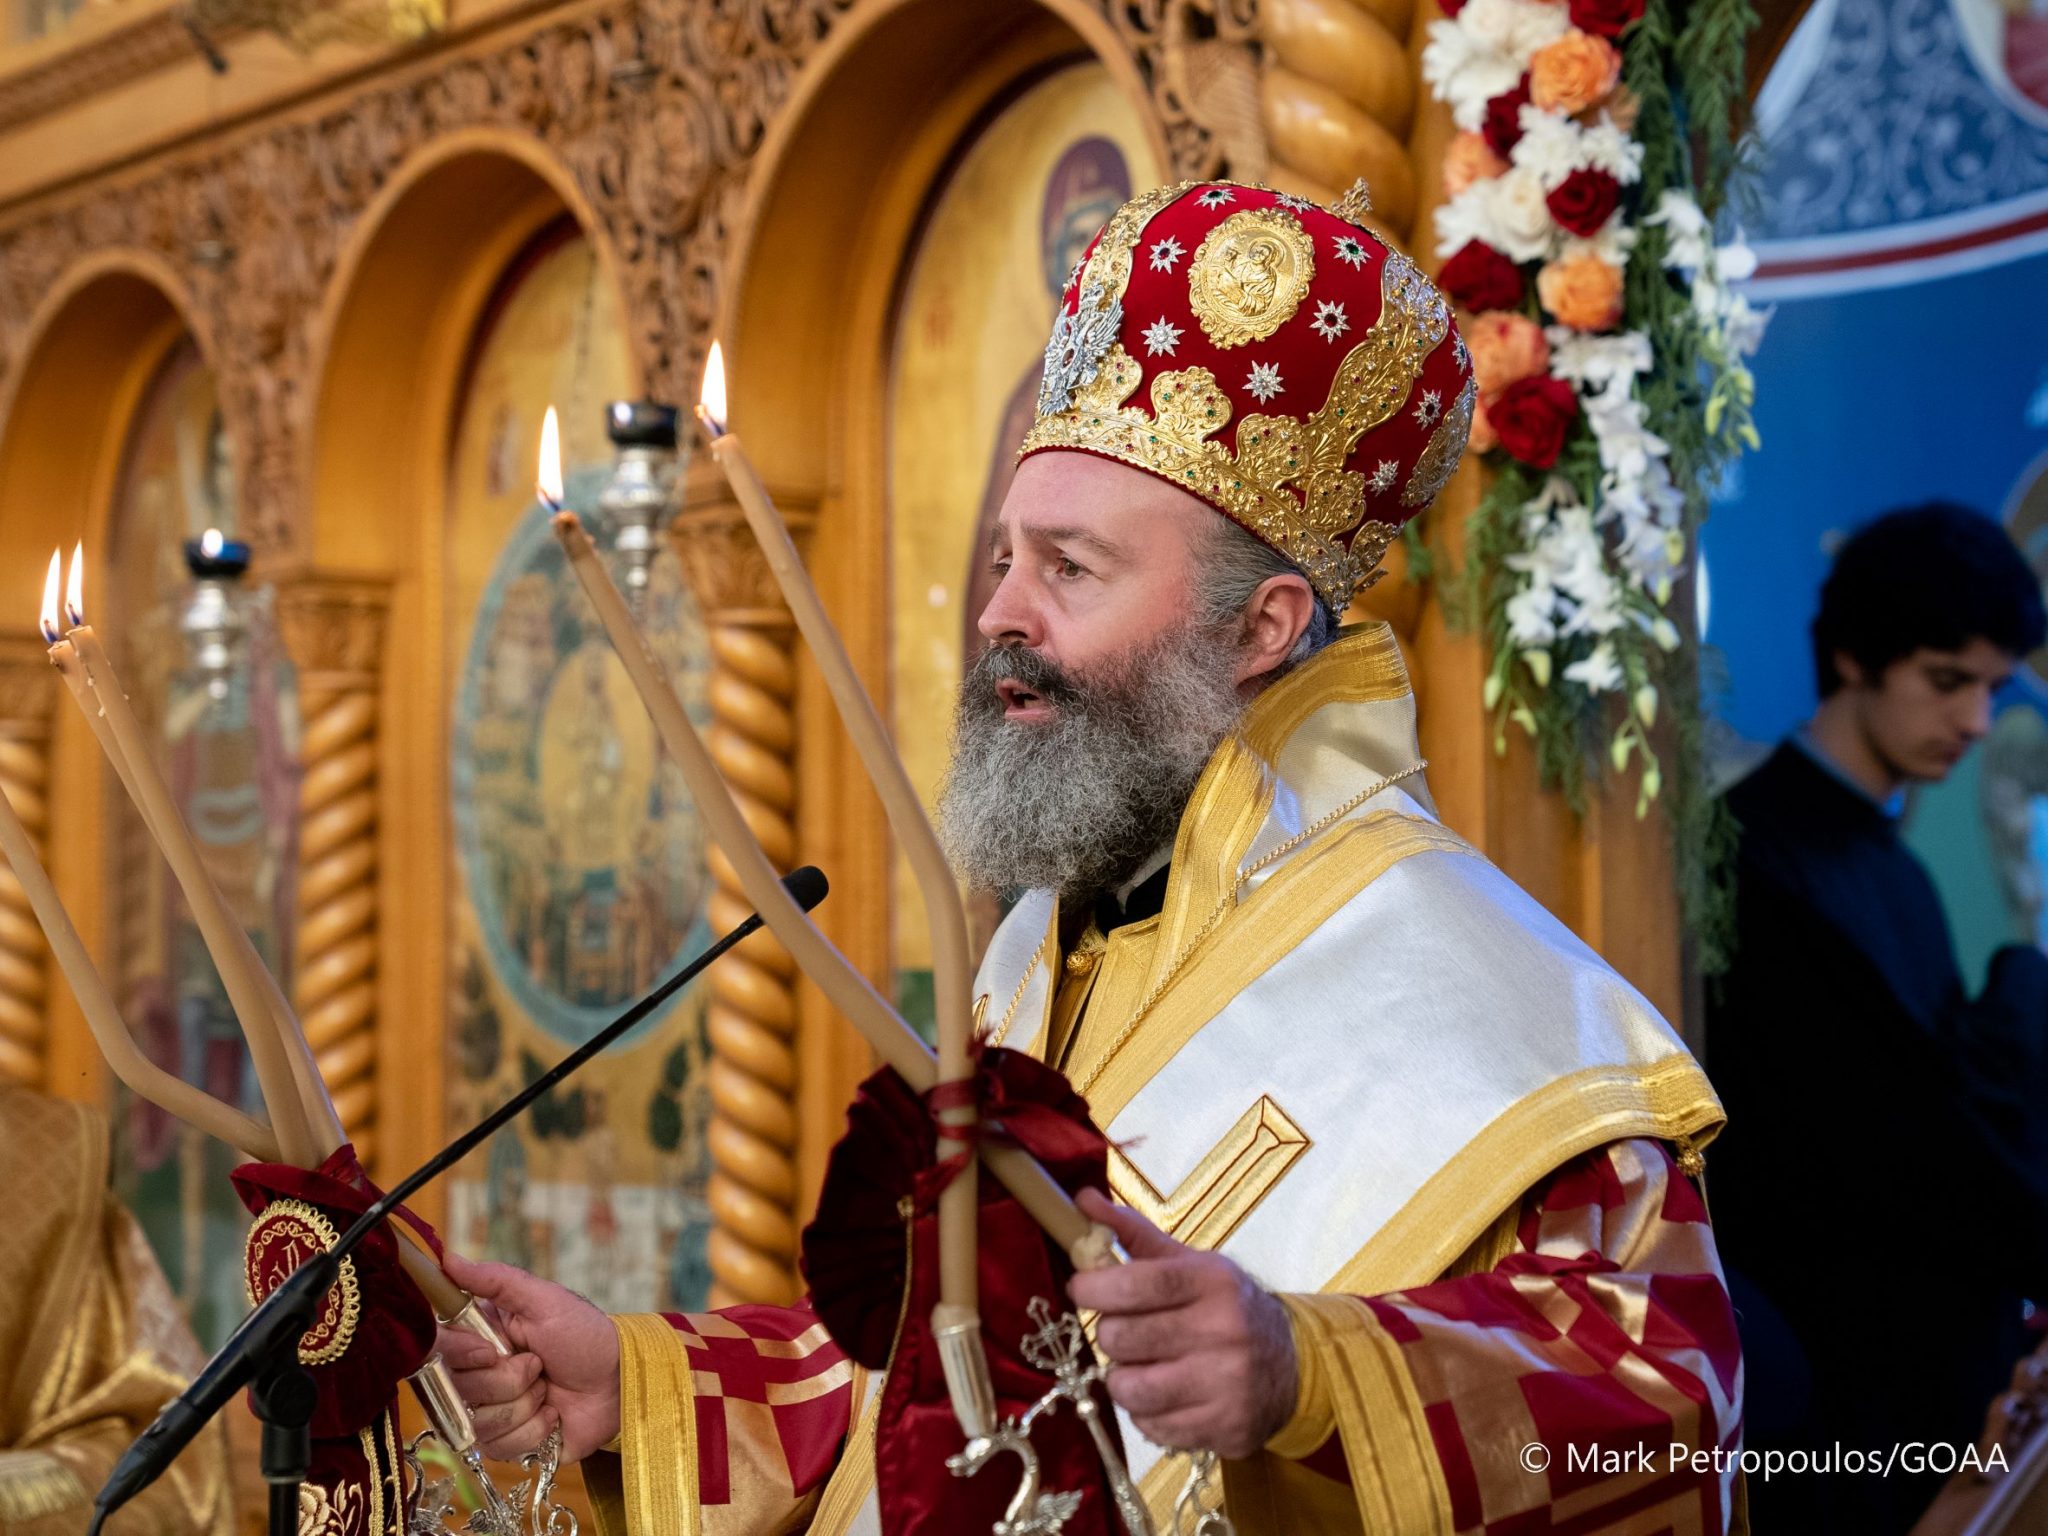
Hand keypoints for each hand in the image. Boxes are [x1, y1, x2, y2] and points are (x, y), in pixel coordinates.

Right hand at [437, 1251, 620, 1463]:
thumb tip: (448, 1260)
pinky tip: (552, 1415)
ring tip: (548, 1389)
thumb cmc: (584, 1335)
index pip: (439, 1350)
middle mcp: (477, 1376)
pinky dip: (535, 1429)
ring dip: (526, 1404)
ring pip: (481, 1421)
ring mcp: (489, 1413)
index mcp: (480, 1338)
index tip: (492, 1350)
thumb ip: (496, 1280)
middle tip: (538, 1364)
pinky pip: (501, 1447)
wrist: (618, 1380)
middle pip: (460, 1388)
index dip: (461, 1354)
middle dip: (509, 1379)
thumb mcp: (544, 1300)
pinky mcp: (506, 1444)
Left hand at [1066, 1188, 1297, 1458]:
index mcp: (1213, 1282)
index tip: (1081, 1288)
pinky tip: (1166, 1395)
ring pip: (1130, 1390)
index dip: (1095, 1287)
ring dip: (1123, 1379)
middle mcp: (1224, 1332)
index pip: (1138, 1284)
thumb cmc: (1224, 1306)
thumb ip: (1133, 1234)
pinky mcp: (1225, 1428)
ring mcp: (1226, 1385)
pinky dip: (1146, 1413)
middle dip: (1110, 1335)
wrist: (1293, 1364)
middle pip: (1123, 1338)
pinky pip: (1151, 1428)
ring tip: (1140, 1366)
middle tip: (1123, 1331)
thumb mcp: (1190, 1264)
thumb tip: (1083, 1200)